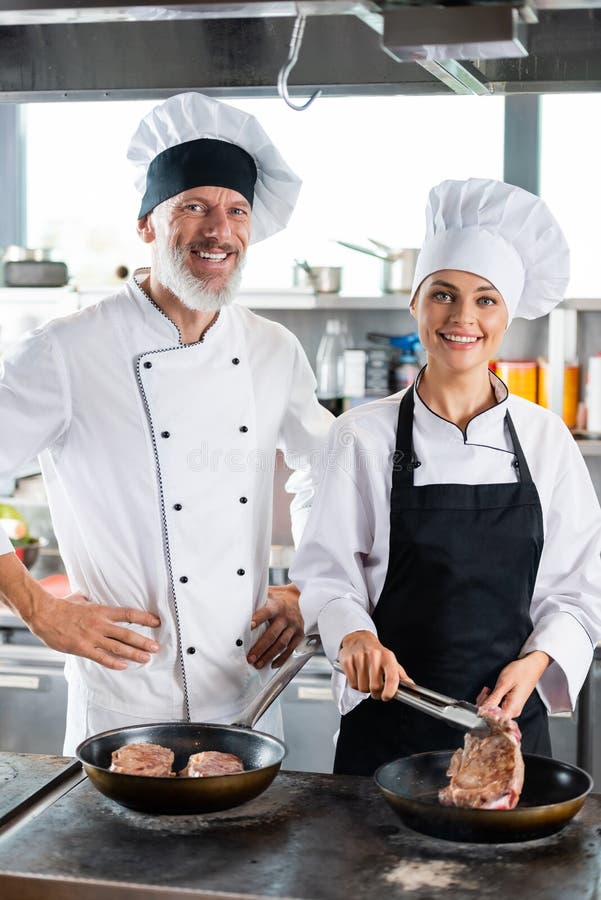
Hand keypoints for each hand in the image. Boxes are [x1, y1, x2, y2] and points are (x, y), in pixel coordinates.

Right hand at [27, 590, 160, 670]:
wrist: (44, 614)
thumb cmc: (62, 605)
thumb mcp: (81, 598)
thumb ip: (91, 600)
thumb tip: (91, 595)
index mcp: (102, 610)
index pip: (128, 614)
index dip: (144, 618)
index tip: (157, 621)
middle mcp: (100, 624)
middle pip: (127, 634)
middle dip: (143, 641)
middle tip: (156, 647)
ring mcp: (92, 637)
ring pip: (117, 647)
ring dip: (133, 653)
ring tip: (146, 658)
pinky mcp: (82, 648)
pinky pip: (101, 657)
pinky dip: (114, 662)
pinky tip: (124, 666)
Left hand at [248, 583, 303, 668]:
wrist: (297, 598)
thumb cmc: (277, 598)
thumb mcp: (267, 595)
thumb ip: (256, 602)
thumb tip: (236, 608)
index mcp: (276, 606)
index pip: (266, 612)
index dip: (258, 619)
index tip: (249, 627)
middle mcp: (286, 617)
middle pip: (272, 634)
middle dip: (260, 647)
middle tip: (250, 658)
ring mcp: (294, 626)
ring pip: (281, 644)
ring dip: (269, 656)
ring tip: (258, 664)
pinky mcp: (299, 634)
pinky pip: (290, 649)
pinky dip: (282, 658)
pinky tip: (272, 664)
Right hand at [339, 630, 411, 700]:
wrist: (359, 639)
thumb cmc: (376, 653)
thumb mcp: (390, 661)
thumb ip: (400, 676)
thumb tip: (411, 687)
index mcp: (387, 657)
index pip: (392, 677)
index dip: (390, 691)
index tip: (386, 697)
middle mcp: (374, 656)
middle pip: (375, 686)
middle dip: (375, 692)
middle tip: (375, 688)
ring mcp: (359, 657)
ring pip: (362, 687)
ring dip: (364, 688)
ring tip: (366, 678)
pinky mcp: (347, 660)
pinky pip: (352, 683)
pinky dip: (355, 684)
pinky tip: (358, 675)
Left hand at [477, 651, 551, 717]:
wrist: (531, 666)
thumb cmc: (521, 672)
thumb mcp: (504, 683)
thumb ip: (493, 699)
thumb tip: (483, 710)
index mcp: (512, 709)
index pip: (494, 721)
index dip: (484, 713)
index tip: (481, 703)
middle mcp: (512, 712)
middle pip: (491, 716)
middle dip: (483, 704)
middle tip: (485, 691)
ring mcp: (511, 709)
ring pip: (492, 711)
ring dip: (486, 700)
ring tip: (487, 690)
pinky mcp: (508, 705)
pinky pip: (495, 706)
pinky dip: (489, 699)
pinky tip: (490, 691)